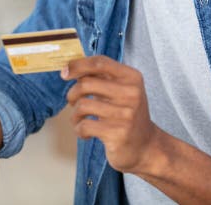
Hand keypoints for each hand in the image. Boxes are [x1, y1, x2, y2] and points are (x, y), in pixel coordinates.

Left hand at [63, 55, 158, 174]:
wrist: (146, 147)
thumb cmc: (126, 115)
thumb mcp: (121, 90)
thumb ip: (102, 77)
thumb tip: (70, 67)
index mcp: (132, 78)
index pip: (100, 63)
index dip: (78, 65)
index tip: (64, 72)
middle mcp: (131, 94)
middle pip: (86, 83)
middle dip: (72, 93)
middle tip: (73, 101)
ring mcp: (125, 114)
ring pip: (82, 105)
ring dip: (75, 114)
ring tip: (80, 119)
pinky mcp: (117, 133)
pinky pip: (84, 126)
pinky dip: (79, 129)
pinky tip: (86, 133)